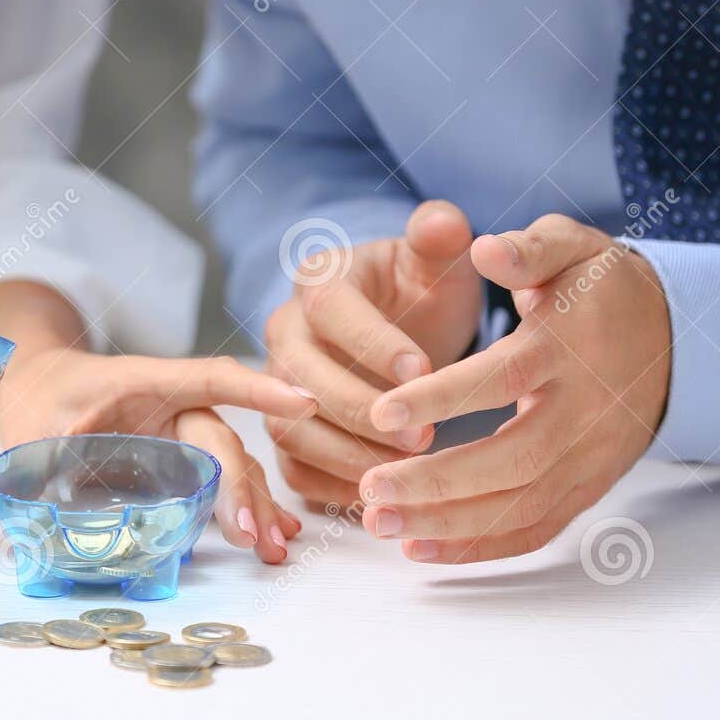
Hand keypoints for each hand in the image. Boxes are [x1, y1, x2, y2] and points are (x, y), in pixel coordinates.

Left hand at [0, 348, 318, 562]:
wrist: (38, 383)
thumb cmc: (37, 397)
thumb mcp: (24, 427)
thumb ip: (16, 461)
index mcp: (141, 383)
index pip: (207, 378)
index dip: (255, 388)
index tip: (301, 400)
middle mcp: (173, 405)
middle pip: (220, 441)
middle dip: (243, 488)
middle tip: (252, 535)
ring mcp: (182, 431)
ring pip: (232, 464)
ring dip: (256, 505)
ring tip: (276, 548)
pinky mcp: (182, 458)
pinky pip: (222, 480)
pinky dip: (247, 506)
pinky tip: (275, 534)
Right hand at [262, 200, 482, 510]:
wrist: (405, 326)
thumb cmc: (423, 290)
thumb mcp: (438, 258)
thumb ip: (441, 235)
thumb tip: (443, 224)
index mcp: (319, 280)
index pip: (331, 308)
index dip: (373, 343)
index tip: (423, 372)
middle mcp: (285, 332)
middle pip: (300, 379)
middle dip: (361, 412)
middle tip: (424, 435)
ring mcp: (276, 388)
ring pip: (290, 428)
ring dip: (348, 455)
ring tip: (408, 469)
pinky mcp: (285, 431)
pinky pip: (294, 468)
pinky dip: (333, 487)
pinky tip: (385, 495)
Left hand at [359, 214, 672, 562]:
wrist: (672, 339)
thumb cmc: (600, 290)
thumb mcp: (572, 249)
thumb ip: (528, 248)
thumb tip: (483, 249)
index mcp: (570, 347)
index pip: (503, 377)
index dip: (443, 396)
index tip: (380, 411)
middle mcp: (584, 411)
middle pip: (512, 459)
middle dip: (437, 481)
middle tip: (370, 487)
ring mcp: (590, 458)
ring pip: (520, 506)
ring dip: (447, 524)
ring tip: (378, 523)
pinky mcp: (588, 489)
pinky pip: (535, 529)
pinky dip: (479, 548)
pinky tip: (421, 550)